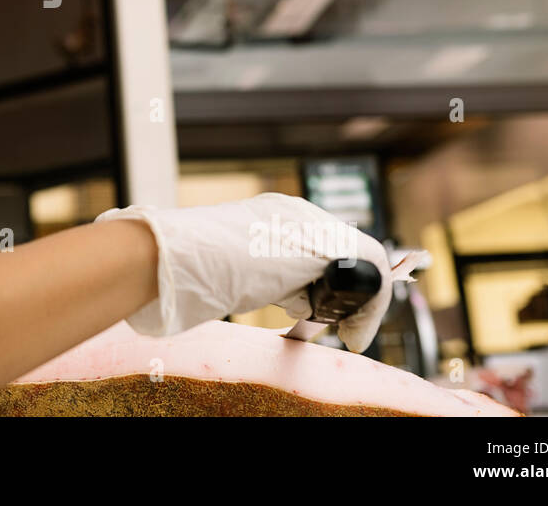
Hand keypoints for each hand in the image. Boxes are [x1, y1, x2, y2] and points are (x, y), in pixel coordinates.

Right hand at [95, 192, 391, 352]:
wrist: (176, 259)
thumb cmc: (190, 267)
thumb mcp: (235, 267)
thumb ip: (262, 272)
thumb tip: (282, 294)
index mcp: (272, 215)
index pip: (319, 244)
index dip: (329, 281)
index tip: (325, 312)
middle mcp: (295, 212)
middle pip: (346, 249)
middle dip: (351, 293)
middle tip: (347, 326)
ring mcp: (309, 224)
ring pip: (362, 259)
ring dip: (361, 303)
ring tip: (350, 332)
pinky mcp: (322, 245)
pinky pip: (371, 271)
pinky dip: (370, 308)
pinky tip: (354, 334)